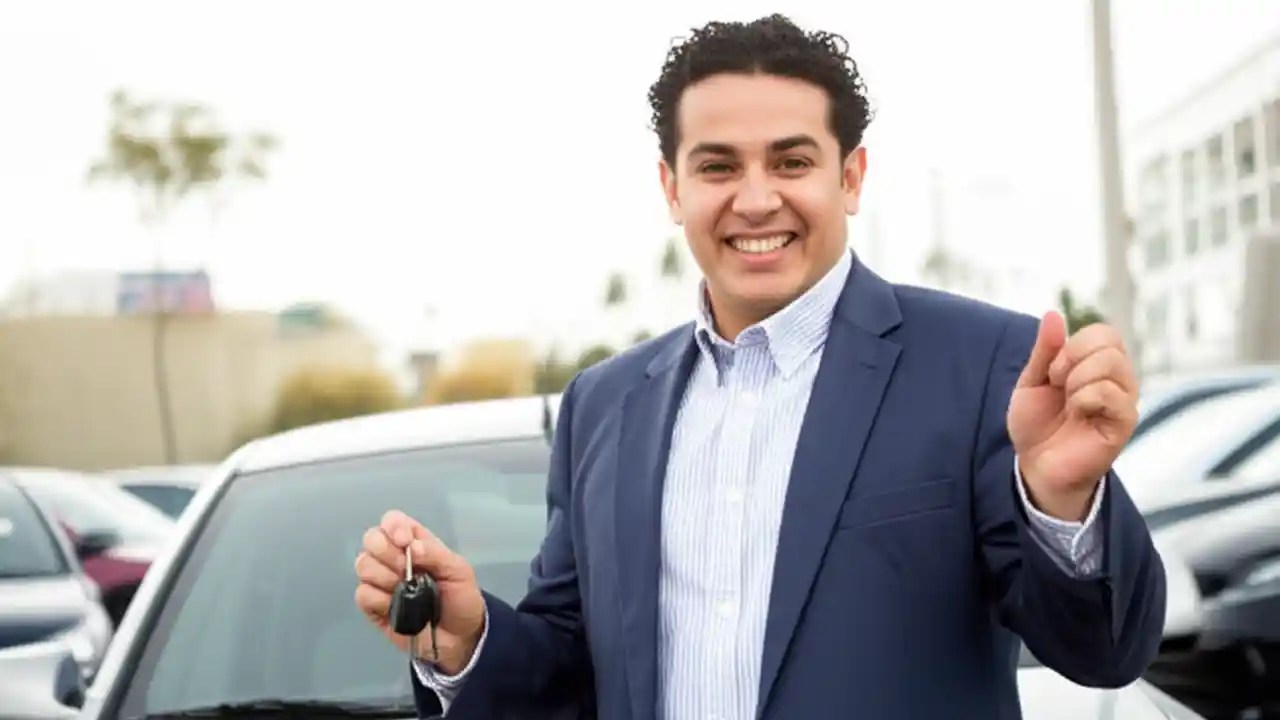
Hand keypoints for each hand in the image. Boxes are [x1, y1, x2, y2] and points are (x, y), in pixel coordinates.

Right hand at [354, 510, 485, 674]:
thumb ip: (436, 554)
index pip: (392, 520)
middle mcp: (393, 558)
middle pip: (370, 538)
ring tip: (403, 588)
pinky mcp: (374, 607)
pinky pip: (362, 594)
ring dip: (383, 576)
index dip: (393, 526)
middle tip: (405, 569)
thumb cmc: (461, 598)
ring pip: (362, 564)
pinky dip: (378, 599)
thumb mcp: (458, 571)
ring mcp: (381, 582)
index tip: (405, 542)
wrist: (460, 638)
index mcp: (414, 543)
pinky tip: (394, 606)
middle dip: (386, 552)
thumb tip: (412, 546)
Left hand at [1007, 312, 1138, 519]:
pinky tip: (1078, 414)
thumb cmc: (1038, 424)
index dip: (1072, 345)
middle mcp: (1118, 379)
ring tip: (1069, 403)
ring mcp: (1124, 400)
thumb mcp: (1032, 381)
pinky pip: (1112, 393)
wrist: (1036, 465)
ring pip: (1111, 363)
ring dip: (1077, 380)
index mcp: (1098, 365)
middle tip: (1058, 386)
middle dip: (1071, 358)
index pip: (1103, 332)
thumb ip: (1045, 349)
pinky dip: (1085, 398)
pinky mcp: (1124, 422)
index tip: (1052, 371)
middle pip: (1109, 341)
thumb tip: (1053, 315)